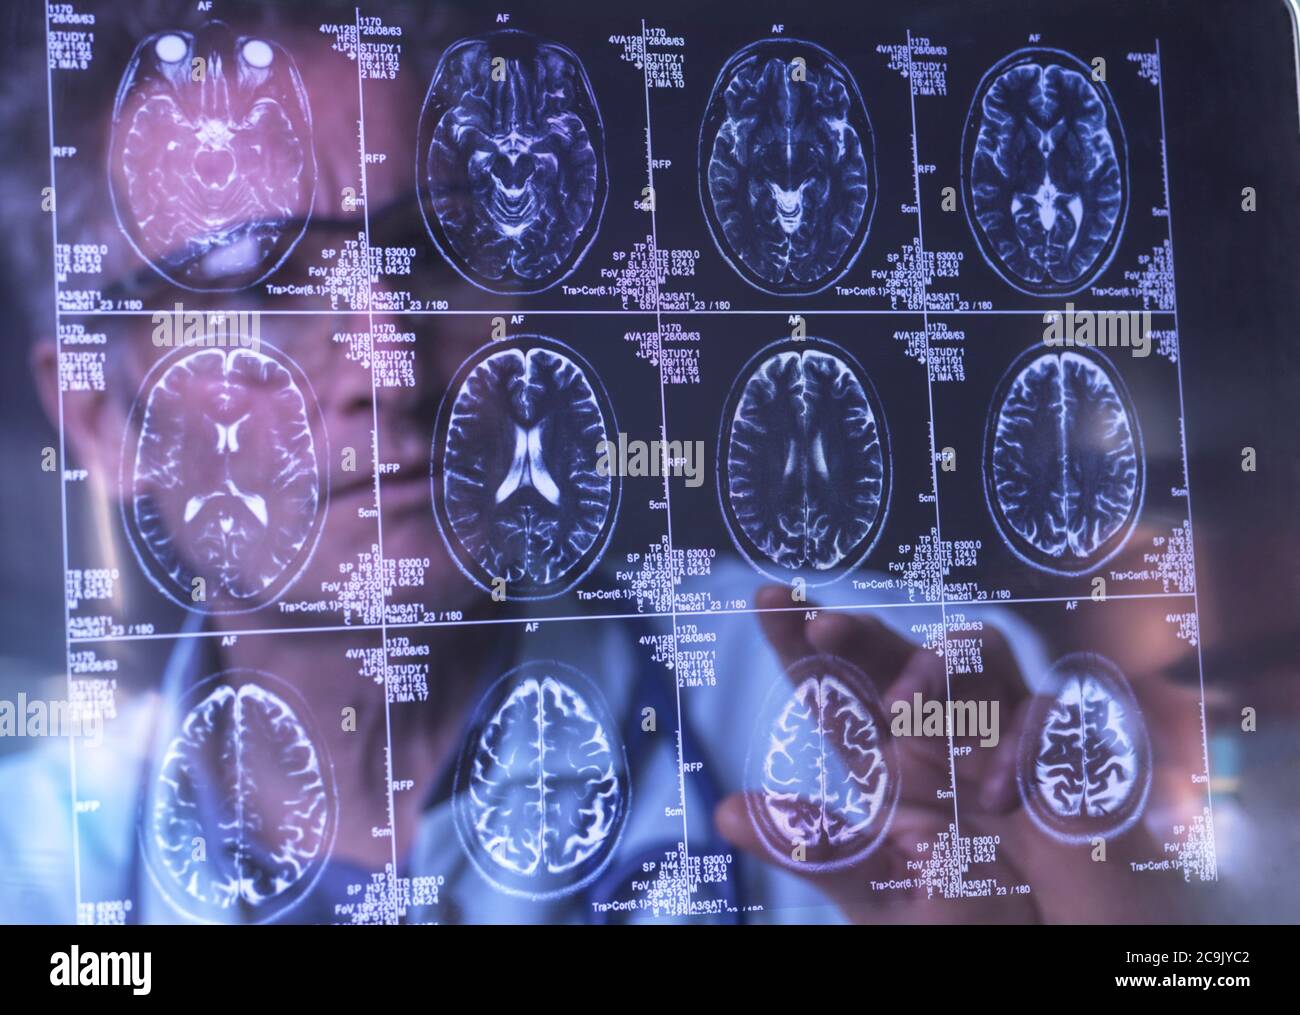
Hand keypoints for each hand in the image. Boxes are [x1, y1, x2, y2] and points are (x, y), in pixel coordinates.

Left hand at [714, 586, 1200, 923]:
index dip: (803, 642)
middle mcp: (936, 735)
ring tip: (903, 709)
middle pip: (893, 656)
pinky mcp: (1058, 756)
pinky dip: (1020, 746)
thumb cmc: (960, 916)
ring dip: (936, 669)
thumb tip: (724, 812)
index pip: (837, 688)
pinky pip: (1042, 716)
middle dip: (858, 632)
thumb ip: (815, 850)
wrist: (1046, 949)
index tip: (766, 598)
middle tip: (820, 626)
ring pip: (972, 656)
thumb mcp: (878, 890)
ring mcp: (998, 737)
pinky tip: (1000, 798)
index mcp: (885, 761)